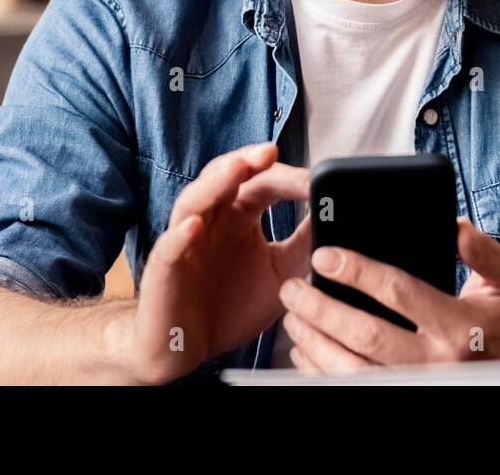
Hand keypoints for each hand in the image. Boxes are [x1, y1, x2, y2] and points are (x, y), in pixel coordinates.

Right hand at [121, 142, 309, 383]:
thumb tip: (335, 217)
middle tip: (270, 152)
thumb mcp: (281, 275)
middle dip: (246, 162)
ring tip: (236, 168)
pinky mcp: (164, 270)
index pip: (261, 183)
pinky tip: (193, 226)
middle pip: (224, 179)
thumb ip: (304, 246)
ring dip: (215, 183)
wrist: (188, 346)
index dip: (285, 177)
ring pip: (194, 201)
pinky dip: (180, 235)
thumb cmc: (229, 307)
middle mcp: (211, 221)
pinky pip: (169, 248)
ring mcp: (185, 242)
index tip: (313, 178)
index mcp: (239, 218)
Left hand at [279, 217, 499, 373]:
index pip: (399, 293)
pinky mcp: (402, 395)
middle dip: (321, 310)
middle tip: (292, 288)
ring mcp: (416, 386)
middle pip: (365, 336)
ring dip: (315, 343)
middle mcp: (436, 363)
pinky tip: (305, 350)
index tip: (325, 256)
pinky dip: (321, 371)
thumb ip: (485, 251)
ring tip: (292, 316)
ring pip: (352, 370)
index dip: (358, 272)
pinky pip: (351, 388)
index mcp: (459, 325)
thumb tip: (456, 227)